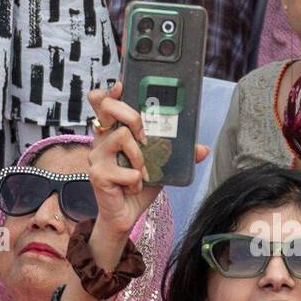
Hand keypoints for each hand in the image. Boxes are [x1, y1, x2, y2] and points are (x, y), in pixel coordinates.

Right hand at [84, 84, 208, 247]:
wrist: (124, 215)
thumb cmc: (137, 185)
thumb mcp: (161, 166)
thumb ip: (178, 154)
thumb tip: (203, 148)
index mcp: (112, 132)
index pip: (102, 102)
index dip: (111, 91)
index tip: (122, 85)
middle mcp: (100, 139)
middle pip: (107, 107)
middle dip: (131, 115)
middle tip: (144, 136)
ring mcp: (96, 156)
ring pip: (122, 137)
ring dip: (140, 158)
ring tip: (142, 172)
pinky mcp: (98, 175)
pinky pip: (128, 171)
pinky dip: (137, 182)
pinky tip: (132, 188)